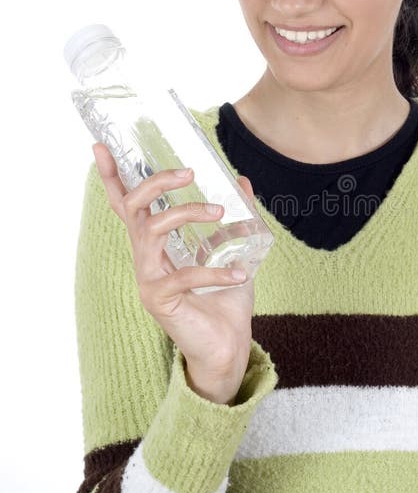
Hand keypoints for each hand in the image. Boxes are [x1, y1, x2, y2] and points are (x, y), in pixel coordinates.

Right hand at [92, 142, 256, 404]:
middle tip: (189, 173)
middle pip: (133, 209)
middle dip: (157, 183)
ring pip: (152, 231)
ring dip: (186, 213)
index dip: (112, 177)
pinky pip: (184, 275)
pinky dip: (215, 271)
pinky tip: (240, 273)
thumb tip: (242, 180)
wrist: (228, 346)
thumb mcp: (235, 250)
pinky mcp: (159, 300)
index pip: (127, 205)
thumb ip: (238, 217)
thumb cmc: (225, 300)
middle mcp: (145, 257)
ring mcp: (148, 279)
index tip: (101, 146)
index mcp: (156, 243)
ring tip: (219, 212)